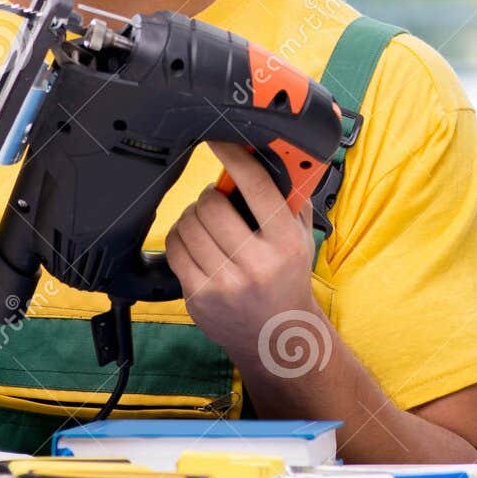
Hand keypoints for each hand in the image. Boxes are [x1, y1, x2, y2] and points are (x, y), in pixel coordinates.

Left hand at [164, 143, 318, 358]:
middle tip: (217, 198)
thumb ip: (291, 195)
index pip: (256, 185)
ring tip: (207, 221)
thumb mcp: (301, 237)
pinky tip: (195, 240)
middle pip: (212, 204)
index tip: (219, 140)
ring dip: (194, 214)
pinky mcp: (199, 295)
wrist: (278, 337)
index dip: (233, 155)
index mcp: (285, 242)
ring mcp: (225, 282)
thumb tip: (274, 152)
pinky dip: (181, 236)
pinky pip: (175, 247)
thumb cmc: (287, 278)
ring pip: (189, 223)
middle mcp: (257, 264)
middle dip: (211, 194)